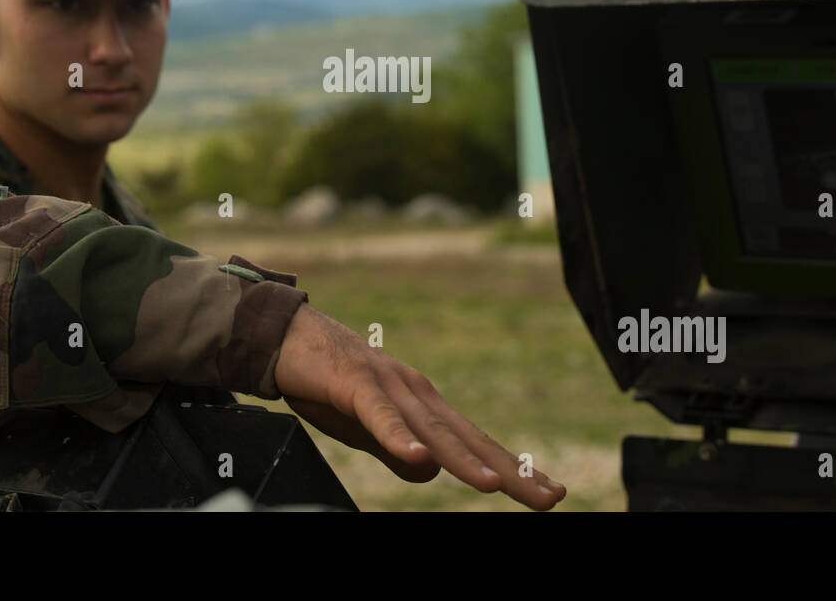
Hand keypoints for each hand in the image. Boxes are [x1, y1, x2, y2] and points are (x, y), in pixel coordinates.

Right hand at [274, 304, 565, 509]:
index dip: (511, 469)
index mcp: (423, 405)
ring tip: (492, 486)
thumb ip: (397, 450)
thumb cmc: (327, 382)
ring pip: (430, 430)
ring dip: (462, 459)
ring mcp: (388, 386)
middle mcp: (416, 393)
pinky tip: (417, 457)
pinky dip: (398, 436)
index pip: (475, 443)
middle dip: (509, 471)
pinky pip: (379, 414)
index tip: (550, 491)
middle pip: (468, 439)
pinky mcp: (354, 383)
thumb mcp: (366, 428)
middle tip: (550, 497)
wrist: (285, 337)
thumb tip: (428, 472)